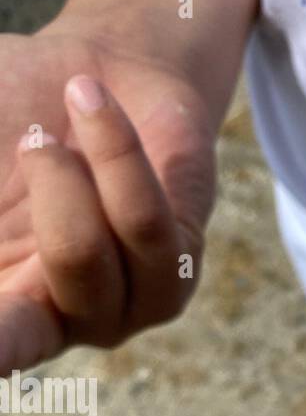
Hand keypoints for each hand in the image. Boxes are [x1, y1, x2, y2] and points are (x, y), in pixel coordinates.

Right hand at [0, 21, 214, 370]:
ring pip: (84, 258)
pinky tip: (88, 102)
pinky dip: (109, 149)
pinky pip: (145, 222)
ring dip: (57, 175)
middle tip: (26, 183)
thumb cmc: (6, 106)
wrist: (102, 71)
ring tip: (45, 136)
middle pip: (14, 343)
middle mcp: (49, 320)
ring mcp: (119, 307)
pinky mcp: (178, 273)